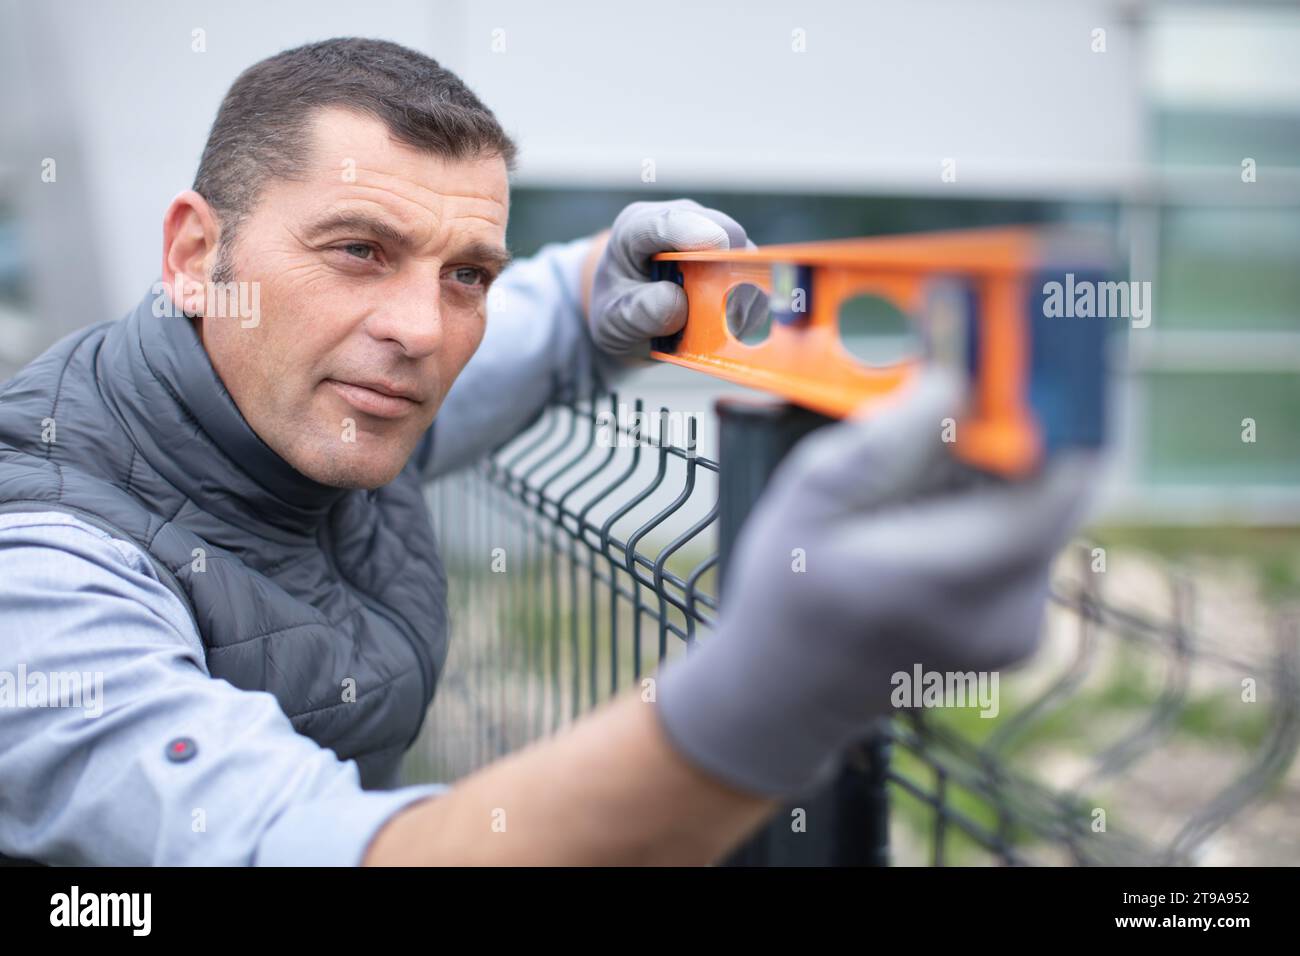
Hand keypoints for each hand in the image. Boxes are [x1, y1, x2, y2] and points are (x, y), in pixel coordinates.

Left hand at [588, 199, 765, 357]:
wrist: (627, 315)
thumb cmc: (617, 309)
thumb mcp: (614, 319)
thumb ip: (641, 311)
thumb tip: (679, 305)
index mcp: (637, 228)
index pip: (668, 221)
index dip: (694, 230)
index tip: (716, 244)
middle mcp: (679, 223)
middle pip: (721, 231)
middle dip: (727, 268)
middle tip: (723, 311)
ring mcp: (709, 238)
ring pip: (743, 254)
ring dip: (739, 291)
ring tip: (721, 326)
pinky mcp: (729, 259)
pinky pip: (752, 276)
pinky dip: (748, 302)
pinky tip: (729, 326)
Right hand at [655, 369, 1099, 795]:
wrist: (786, 694)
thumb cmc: (786, 590)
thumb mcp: (808, 500)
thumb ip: (888, 441)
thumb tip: (957, 383)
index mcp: (946, 580)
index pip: (1057, 485)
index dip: (1051, 416)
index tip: (1016, 369)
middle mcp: (1003, 615)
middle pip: (1051, 494)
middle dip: (1011, 441)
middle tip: (953, 409)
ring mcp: (1020, 632)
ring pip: (1040, 516)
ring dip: (996, 481)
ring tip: (918, 487)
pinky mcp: (1022, 634)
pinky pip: (1027, 546)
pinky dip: (990, 517)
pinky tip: (926, 525)